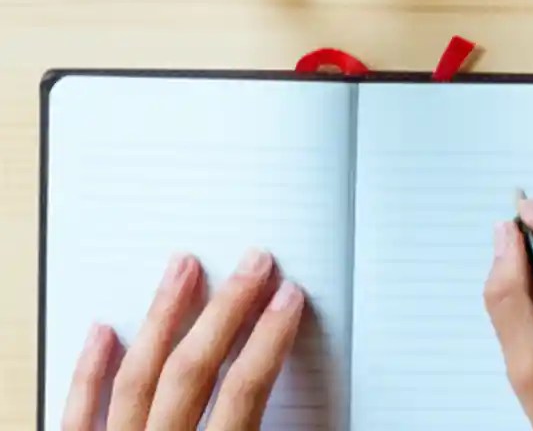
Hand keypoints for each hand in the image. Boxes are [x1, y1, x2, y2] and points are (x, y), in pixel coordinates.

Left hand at [63, 249, 305, 430]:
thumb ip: (279, 429)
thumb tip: (306, 403)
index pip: (245, 391)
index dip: (271, 339)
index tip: (288, 299)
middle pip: (193, 370)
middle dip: (227, 309)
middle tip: (252, 265)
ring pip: (137, 376)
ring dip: (164, 316)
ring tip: (183, 268)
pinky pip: (80, 411)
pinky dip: (90, 369)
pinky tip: (104, 331)